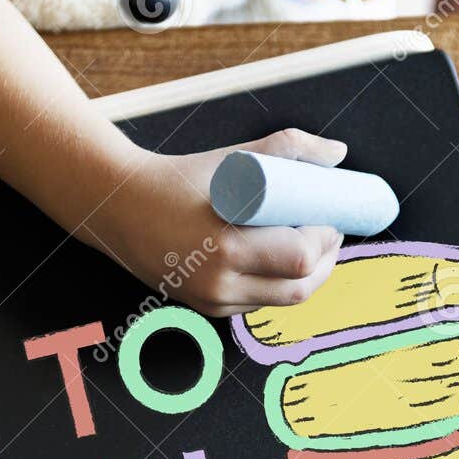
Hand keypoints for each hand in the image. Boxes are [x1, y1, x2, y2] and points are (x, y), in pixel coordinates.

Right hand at [90, 129, 346, 316]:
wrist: (120, 208)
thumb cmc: (178, 179)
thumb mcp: (232, 161)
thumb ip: (287, 149)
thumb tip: (338, 152)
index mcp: (227, 246)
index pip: (301, 256)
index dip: (326, 237)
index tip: (331, 216)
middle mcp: (221, 282)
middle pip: (301, 288)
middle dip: (325, 260)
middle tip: (329, 232)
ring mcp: (214, 301)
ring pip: (284, 300)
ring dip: (307, 275)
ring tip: (311, 244)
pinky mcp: (210, 308)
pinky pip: (261, 302)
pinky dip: (280, 283)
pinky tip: (281, 259)